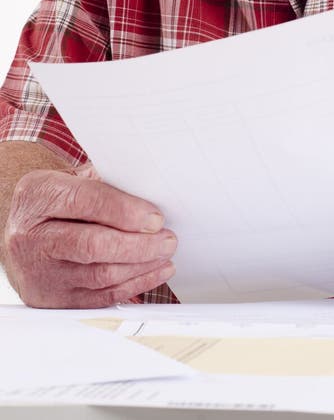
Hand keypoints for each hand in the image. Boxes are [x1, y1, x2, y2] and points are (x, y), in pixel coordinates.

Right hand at [3, 168, 176, 307]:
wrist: (22, 231)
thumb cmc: (53, 201)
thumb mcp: (71, 178)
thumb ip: (106, 182)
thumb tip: (149, 194)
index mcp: (37, 196)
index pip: (85, 202)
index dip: (125, 211)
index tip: (154, 217)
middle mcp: (31, 236)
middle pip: (92, 245)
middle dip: (138, 244)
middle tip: (166, 239)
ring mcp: (39, 271)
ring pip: (99, 276)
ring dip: (140, 267)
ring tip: (164, 254)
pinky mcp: (50, 299)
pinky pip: (98, 298)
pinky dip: (131, 286)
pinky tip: (151, 273)